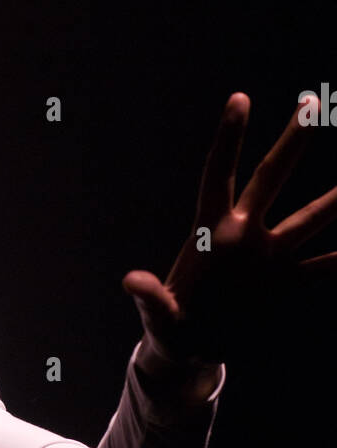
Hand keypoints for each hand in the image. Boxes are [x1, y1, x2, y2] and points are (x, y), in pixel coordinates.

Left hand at [122, 92, 336, 371]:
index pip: (220, 174)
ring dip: (336, 199)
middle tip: (312, 102)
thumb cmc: (168, 328)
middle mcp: (244, 235)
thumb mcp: (159, 316)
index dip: (229, 139)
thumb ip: (151, 297)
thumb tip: (132, 281)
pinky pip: (323, 269)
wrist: (191, 350)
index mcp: (210, 232)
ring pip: (309, 219)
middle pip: (270, 178)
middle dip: (292, 142)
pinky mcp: (283, 285)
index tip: (240, 97)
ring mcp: (267, 257)